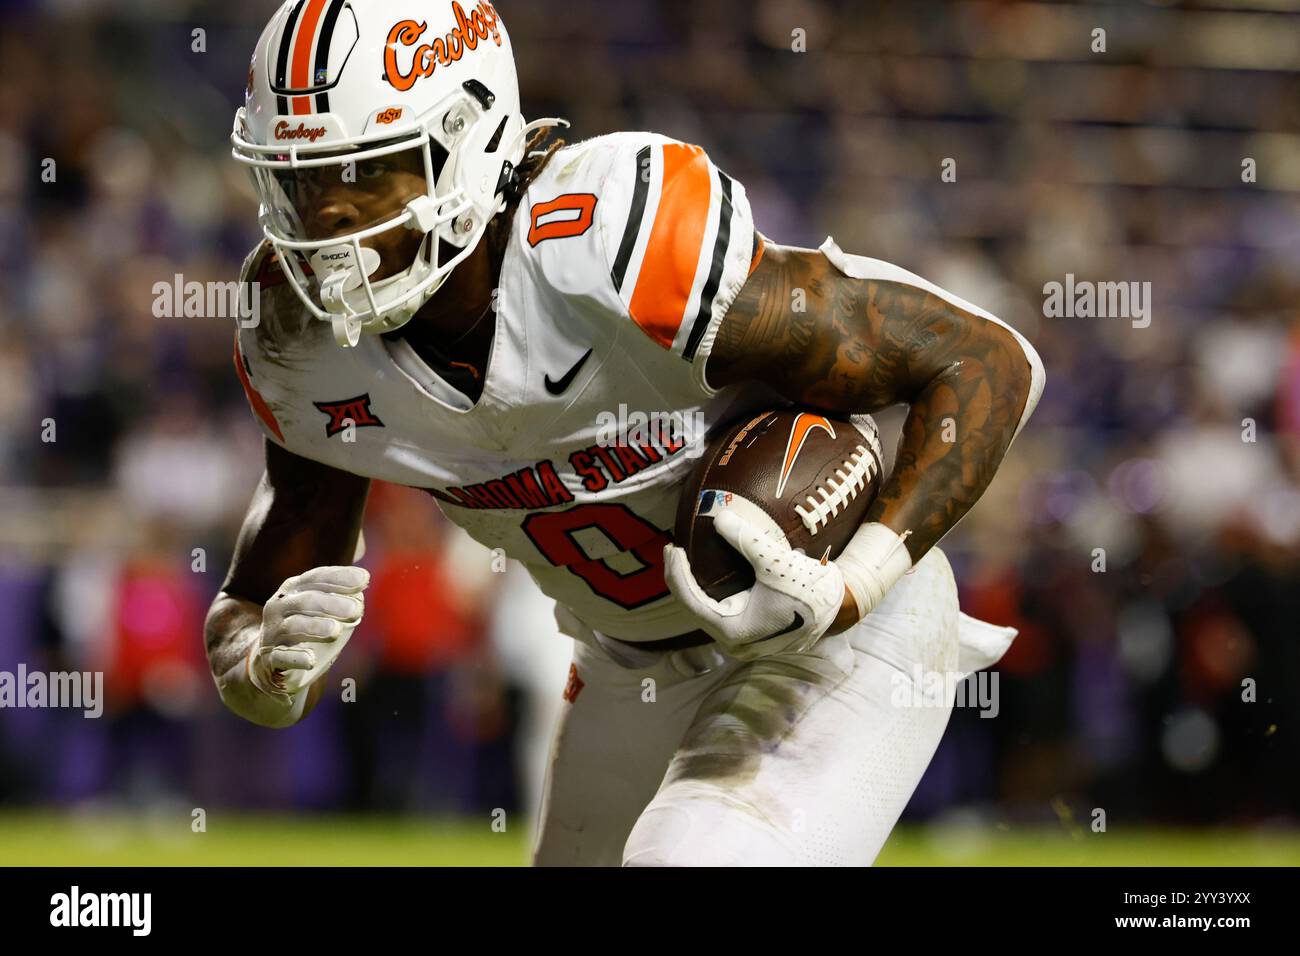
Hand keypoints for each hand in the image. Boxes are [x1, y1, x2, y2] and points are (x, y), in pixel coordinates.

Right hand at [247, 565, 368, 698]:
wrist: (270, 661)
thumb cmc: (306, 629)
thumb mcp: (323, 610)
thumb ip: (343, 598)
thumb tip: (363, 589)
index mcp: (294, 589)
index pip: (317, 578)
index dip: (340, 577)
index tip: (365, 579)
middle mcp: (280, 606)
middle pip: (306, 600)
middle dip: (332, 603)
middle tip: (356, 610)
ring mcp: (272, 632)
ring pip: (293, 626)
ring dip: (315, 627)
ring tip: (336, 631)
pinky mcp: (269, 658)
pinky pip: (281, 656)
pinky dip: (296, 657)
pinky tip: (310, 659)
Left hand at [663, 507, 847, 661]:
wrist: (838, 607)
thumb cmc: (809, 589)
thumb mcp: (776, 562)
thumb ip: (747, 540)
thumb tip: (719, 516)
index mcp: (734, 632)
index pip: (691, 602)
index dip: (676, 574)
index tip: (672, 548)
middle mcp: (734, 643)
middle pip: (694, 608)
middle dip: (680, 578)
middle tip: (672, 550)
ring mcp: (742, 641)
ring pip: (707, 611)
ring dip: (694, 585)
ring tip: (684, 559)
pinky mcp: (751, 634)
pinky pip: (721, 611)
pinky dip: (711, 591)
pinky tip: (708, 570)